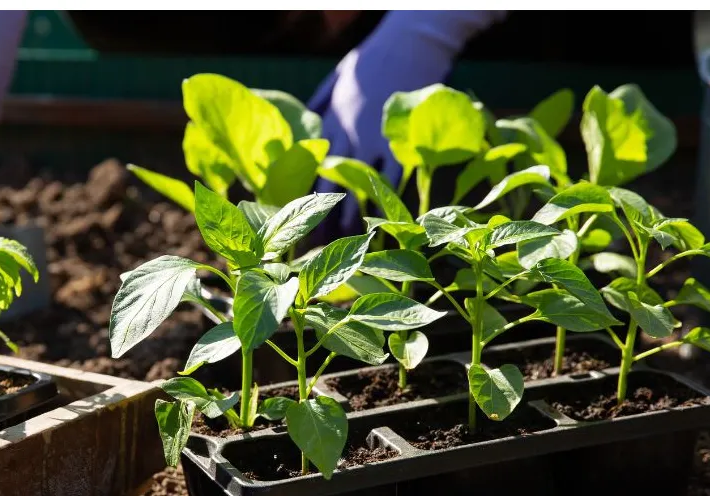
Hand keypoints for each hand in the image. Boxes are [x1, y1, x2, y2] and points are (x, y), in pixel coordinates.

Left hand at [309, 10, 506, 238]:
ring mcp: (374, 137)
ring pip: (360, 184)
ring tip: (350, 235)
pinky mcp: (400, 139)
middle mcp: (348, 132)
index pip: (311, 164)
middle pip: (330, 180)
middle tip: (317, 239)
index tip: (299, 214)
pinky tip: (387, 216)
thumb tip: (305, 123)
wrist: (409, 42)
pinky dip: (389, 197)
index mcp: (330, 120)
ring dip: (355, 212)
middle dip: (324, 210)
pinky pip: (393, 176)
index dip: (305, 193)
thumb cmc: (373, 58)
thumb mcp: (337, 77)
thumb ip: (321, 103)